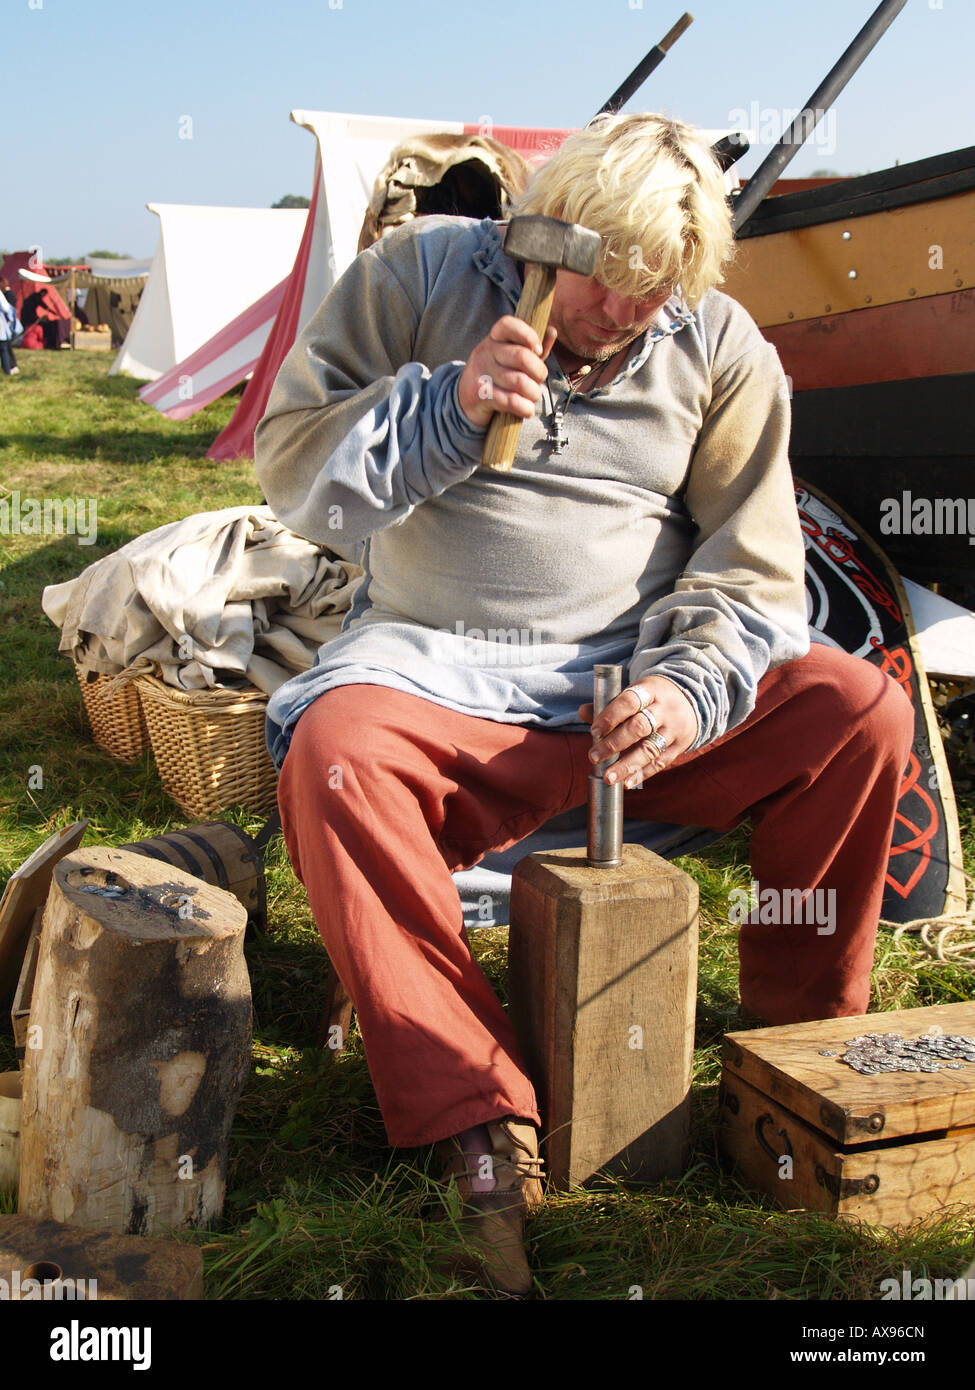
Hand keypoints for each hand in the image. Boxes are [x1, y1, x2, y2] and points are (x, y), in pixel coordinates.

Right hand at [457, 316, 557, 427]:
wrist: (465, 399)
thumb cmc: (496, 375)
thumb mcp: (511, 357)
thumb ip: (532, 346)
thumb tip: (552, 331)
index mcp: (495, 338)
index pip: (508, 325)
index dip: (528, 335)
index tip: (538, 350)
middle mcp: (486, 352)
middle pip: (522, 357)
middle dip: (539, 372)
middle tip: (538, 380)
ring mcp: (482, 373)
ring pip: (519, 382)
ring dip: (534, 393)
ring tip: (532, 396)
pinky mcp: (481, 395)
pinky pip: (511, 401)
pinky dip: (525, 408)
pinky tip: (526, 409)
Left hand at [577, 675, 698, 786]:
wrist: (693, 699)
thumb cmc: (653, 697)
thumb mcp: (636, 692)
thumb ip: (609, 704)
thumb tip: (582, 712)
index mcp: (650, 690)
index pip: (629, 702)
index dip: (610, 717)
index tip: (594, 732)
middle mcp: (665, 709)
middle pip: (639, 727)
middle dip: (614, 744)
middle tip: (593, 757)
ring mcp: (675, 728)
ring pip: (650, 748)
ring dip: (627, 765)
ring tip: (608, 778)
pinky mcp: (681, 745)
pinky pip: (661, 762)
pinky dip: (643, 774)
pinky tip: (627, 783)